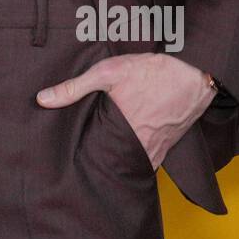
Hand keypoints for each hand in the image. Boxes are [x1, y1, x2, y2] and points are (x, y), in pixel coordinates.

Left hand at [36, 52, 216, 168]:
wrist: (196, 74)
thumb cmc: (152, 73)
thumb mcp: (108, 72)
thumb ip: (74, 87)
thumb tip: (42, 100)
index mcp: (122, 135)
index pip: (96, 161)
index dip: (83, 162)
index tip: (68, 162)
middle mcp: (141, 149)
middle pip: (114, 167)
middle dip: (99, 166)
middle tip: (80, 165)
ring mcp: (157, 150)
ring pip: (132, 165)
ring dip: (118, 163)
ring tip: (100, 160)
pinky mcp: (168, 145)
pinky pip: (149, 159)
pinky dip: (137, 157)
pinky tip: (126, 149)